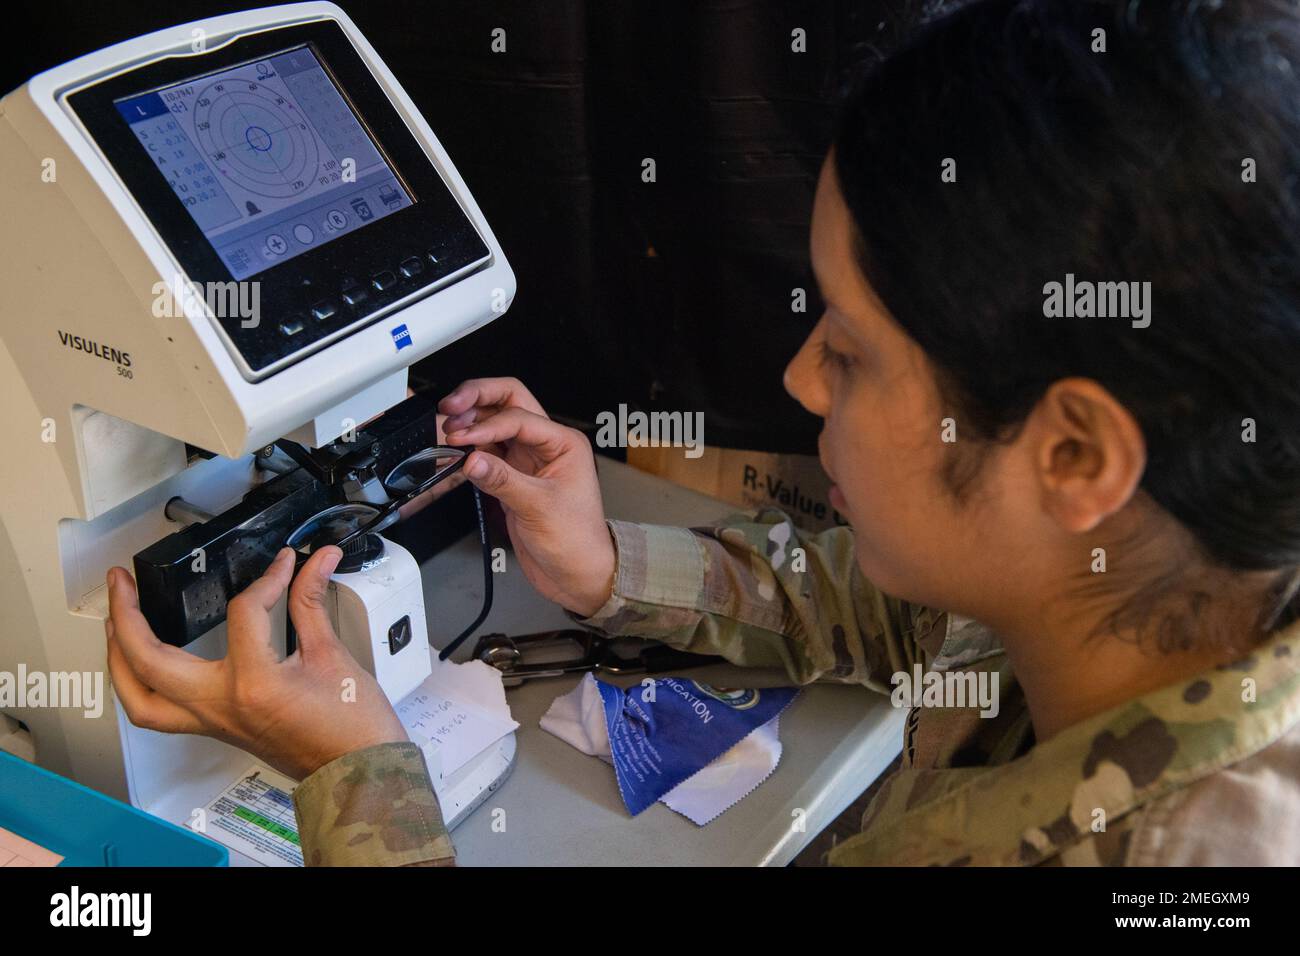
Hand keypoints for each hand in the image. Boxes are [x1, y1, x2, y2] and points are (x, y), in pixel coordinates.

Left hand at [105, 547, 407, 780]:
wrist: (356, 769)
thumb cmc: (351, 728)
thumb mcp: (332, 655)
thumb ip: (311, 603)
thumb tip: (310, 565)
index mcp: (254, 684)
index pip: (244, 612)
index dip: (269, 579)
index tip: (286, 564)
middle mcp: (223, 706)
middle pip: (149, 660)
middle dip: (127, 616)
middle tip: (123, 583)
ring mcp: (215, 722)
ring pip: (140, 698)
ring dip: (119, 659)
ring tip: (116, 623)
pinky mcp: (217, 730)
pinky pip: (159, 713)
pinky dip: (141, 686)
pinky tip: (145, 664)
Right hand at [439, 377, 615, 616]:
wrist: (576, 575)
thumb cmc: (576, 542)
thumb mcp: (539, 508)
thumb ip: (503, 481)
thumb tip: (472, 459)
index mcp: (563, 443)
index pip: (518, 417)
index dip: (486, 425)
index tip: (461, 439)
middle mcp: (545, 446)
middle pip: (508, 402)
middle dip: (477, 398)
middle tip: (450, 406)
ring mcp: (526, 460)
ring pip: (494, 424)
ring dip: (470, 423)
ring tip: (447, 430)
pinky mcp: (511, 478)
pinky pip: (486, 453)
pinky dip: (468, 450)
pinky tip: (453, 453)